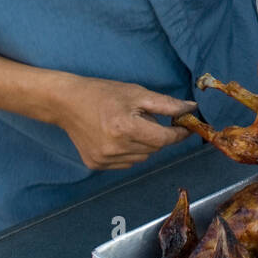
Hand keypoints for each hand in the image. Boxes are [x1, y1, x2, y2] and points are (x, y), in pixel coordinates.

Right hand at [49, 73, 197, 169]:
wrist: (66, 103)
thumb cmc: (103, 94)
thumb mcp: (137, 93)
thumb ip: (167, 104)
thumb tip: (192, 109)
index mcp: (126, 128)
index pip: (164, 139)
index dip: (178, 133)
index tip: (185, 127)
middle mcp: (115, 148)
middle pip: (155, 148)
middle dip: (157, 134)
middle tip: (145, 118)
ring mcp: (105, 159)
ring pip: (142, 157)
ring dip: (144, 144)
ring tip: (128, 126)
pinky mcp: (96, 165)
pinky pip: (126, 163)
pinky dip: (129, 152)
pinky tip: (117, 136)